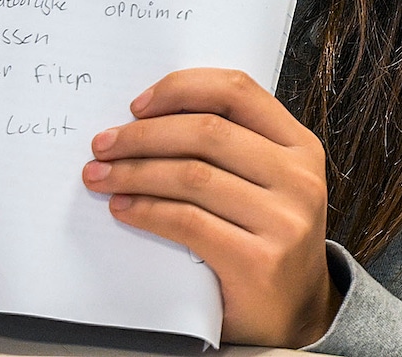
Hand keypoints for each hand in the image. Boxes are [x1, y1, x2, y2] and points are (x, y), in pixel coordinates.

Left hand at [84, 69, 336, 347]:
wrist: (296, 311)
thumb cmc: (268, 238)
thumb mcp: (269, 182)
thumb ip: (232, 148)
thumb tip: (150, 118)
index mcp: (300, 145)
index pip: (238, 92)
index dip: (182, 89)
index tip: (137, 105)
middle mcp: (298, 176)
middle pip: (207, 132)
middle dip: (144, 134)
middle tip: (103, 144)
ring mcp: (282, 218)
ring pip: (192, 176)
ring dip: (135, 172)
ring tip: (101, 176)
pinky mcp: (257, 259)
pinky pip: (187, 222)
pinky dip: (146, 211)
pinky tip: (123, 207)